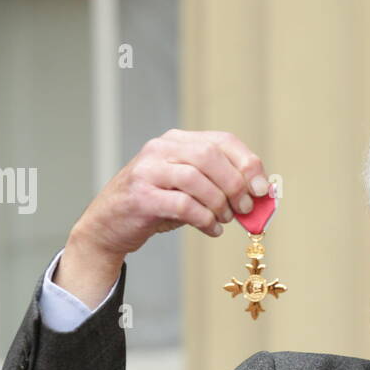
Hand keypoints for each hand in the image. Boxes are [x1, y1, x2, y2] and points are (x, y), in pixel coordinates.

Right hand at [56, 130, 269, 306]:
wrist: (107, 226)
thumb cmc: (155, 207)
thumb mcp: (189, 190)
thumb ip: (219, 186)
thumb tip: (258, 196)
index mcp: (177, 142)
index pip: (222, 140)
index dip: (248, 163)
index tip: (261, 189)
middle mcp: (161, 150)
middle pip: (210, 156)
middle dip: (235, 185)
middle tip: (245, 209)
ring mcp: (148, 171)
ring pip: (197, 178)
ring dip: (219, 203)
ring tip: (224, 220)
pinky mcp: (141, 196)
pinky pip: (183, 205)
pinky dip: (204, 219)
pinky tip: (211, 229)